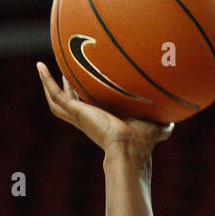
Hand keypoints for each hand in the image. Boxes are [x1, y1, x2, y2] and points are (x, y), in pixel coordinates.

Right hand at [36, 61, 173, 154]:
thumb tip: (174, 124)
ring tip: (44, 68)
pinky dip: (46, 81)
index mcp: (105, 120)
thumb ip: (164, 125)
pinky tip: (40, 66)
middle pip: (72, 102)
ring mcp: (80, 115)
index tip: (87, 78)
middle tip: (64, 69)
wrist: (130, 148)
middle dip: (67, 87)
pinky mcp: (75, 112)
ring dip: (50, 84)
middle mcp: (90, 118)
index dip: (88, 93)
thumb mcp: (155, 127)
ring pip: (58, 100)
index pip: (92, 105)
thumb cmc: (143, 142)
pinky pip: (55, 95)